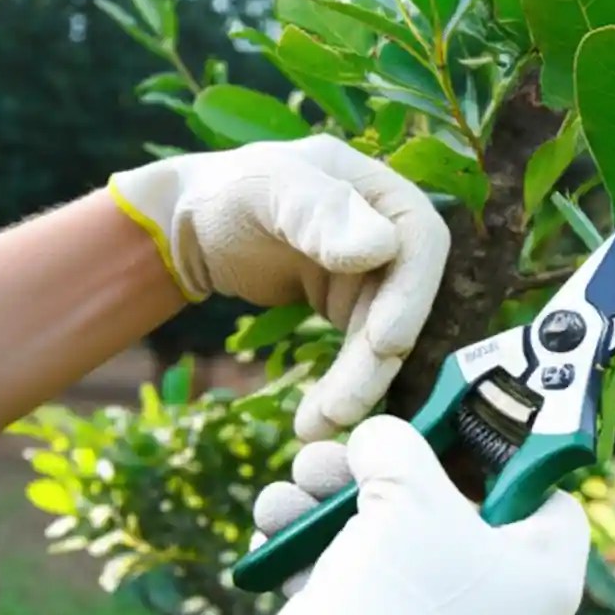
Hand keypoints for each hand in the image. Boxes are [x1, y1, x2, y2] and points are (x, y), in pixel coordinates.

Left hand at [107, 135, 449, 440]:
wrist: (193, 222)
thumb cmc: (230, 189)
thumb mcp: (271, 188)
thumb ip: (321, 212)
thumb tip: (381, 249)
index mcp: (384, 194)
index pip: (422, 243)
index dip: (412, 294)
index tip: (385, 341)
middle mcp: (393, 235)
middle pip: (404, 303)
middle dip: (374, 360)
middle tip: (342, 408)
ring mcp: (375, 277)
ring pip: (382, 339)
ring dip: (355, 386)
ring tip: (316, 425)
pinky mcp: (354, 311)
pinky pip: (357, 355)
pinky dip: (338, 387)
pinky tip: (314, 419)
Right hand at [239, 415, 590, 614]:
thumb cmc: (407, 604)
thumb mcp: (410, 497)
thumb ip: (400, 449)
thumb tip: (379, 440)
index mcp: (540, 570)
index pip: (541, 494)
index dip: (499, 453)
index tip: (448, 425)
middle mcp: (502, 605)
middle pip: (444, 512)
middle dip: (377, 474)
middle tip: (334, 453)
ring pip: (387, 547)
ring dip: (329, 507)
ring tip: (290, 486)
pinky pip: (354, 589)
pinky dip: (312, 554)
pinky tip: (271, 529)